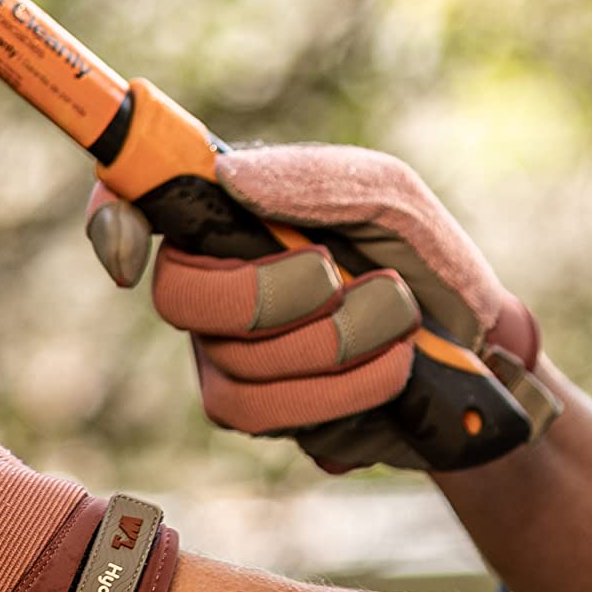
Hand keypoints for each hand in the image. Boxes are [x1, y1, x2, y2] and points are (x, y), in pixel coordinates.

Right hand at [85, 144, 552, 472]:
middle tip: (335, 278)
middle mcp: (216, 285)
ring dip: (336, 347)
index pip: (131, 203)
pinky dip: (347, 391)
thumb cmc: (427, 259)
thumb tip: (228, 174)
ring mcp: (232, 357)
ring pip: (236, 369)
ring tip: (399, 329)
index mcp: (233, 214)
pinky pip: (273, 417)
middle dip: (270, 294)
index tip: (130, 249)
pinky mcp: (267, 417)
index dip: (108, 220)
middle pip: (180, 300)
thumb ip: (317, 179)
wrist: (483, 352)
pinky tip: (391, 372)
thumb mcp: (392, 197)